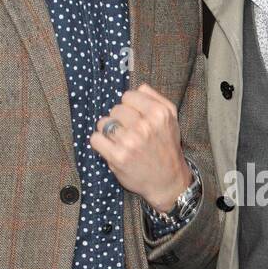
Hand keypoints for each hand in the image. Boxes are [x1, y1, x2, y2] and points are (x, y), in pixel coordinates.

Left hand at [90, 82, 191, 211]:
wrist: (167, 181)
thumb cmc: (167, 148)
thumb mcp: (172, 119)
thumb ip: (157, 98)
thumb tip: (139, 87)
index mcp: (158, 114)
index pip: (128, 96)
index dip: (129, 106)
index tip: (134, 118)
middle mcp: (144, 126)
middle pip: (115, 109)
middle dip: (119, 119)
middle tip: (128, 132)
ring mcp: (130, 142)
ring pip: (103, 122)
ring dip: (108, 131)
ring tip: (119, 140)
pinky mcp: (117, 157)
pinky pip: (95, 139)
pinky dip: (99, 143)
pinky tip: (110, 148)